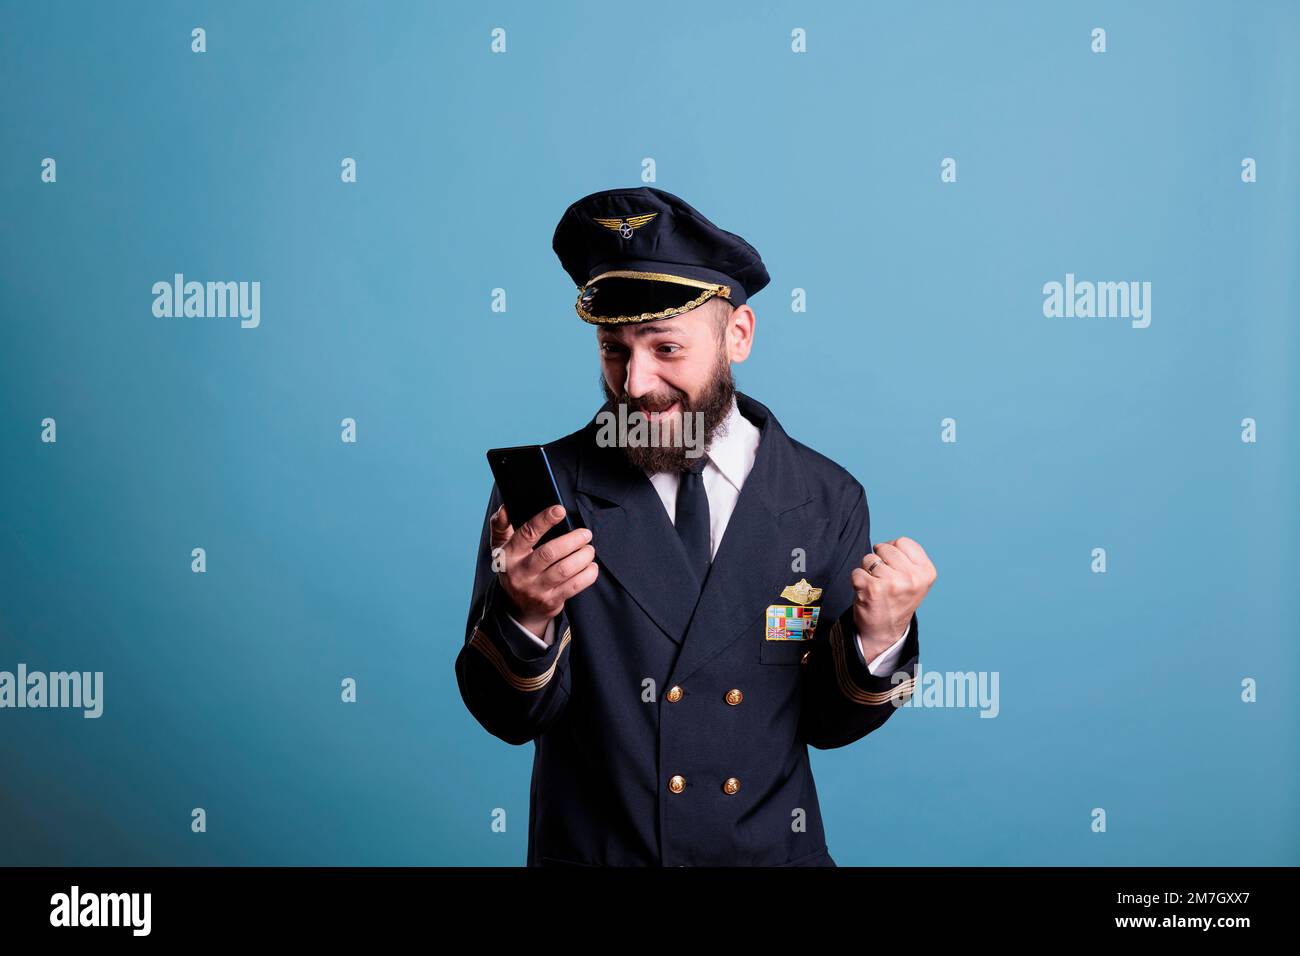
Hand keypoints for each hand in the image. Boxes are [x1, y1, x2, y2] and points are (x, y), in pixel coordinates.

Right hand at [490, 504, 597, 639]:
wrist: (517, 607)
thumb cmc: (514, 569)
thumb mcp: (501, 548)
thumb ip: (501, 526)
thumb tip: (504, 508)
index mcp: (509, 555)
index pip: (527, 534)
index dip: (544, 520)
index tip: (559, 510)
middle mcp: (521, 573)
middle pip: (550, 553)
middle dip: (572, 540)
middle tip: (586, 534)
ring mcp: (535, 589)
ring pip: (564, 570)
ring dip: (583, 557)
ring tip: (589, 549)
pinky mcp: (550, 601)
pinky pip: (574, 586)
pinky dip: (587, 574)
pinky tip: (591, 566)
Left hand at [850, 536, 935, 653]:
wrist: (885, 631)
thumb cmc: (897, 600)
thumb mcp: (915, 579)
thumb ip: (907, 558)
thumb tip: (887, 543)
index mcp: (926, 572)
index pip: (902, 541)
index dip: (893, 551)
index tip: (894, 567)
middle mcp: (913, 578)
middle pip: (885, 547)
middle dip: (880, 559)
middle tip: (884, 579)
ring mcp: (893, 583)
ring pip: (869, 558)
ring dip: (867, 570)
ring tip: (876, 586)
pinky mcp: (873, 590)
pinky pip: (856, 571)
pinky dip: (857, 580)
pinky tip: (867, 593)